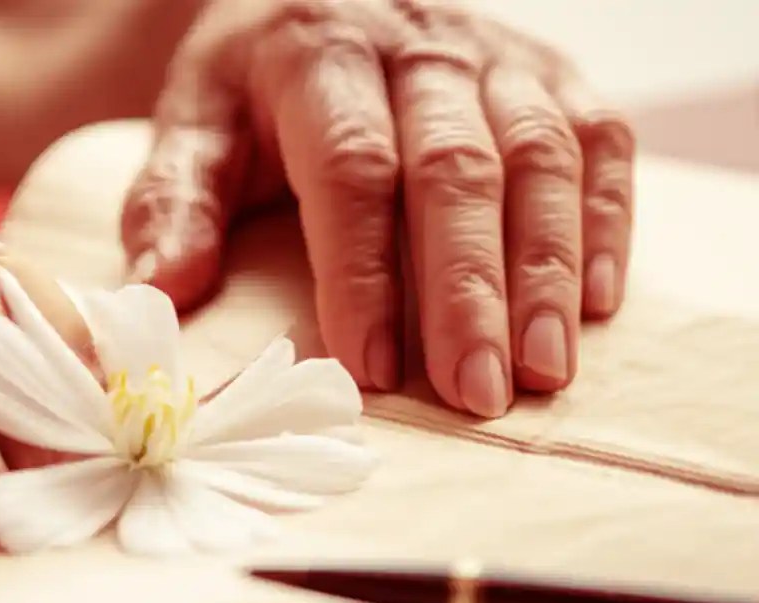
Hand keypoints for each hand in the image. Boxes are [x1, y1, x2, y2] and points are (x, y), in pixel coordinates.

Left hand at [121, 0, 633, 417]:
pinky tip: (597, 303)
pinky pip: (599, 137)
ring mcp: (493, 53)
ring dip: (547, 270)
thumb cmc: (252, 87)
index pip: (351, 170)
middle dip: (469, 290)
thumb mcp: (195, 127)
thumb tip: (161, 295)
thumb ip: (174, 203)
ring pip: (539, 157)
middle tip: (477, 393)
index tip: (372, 370)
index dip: (363, 273)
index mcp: (318, 56)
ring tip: (543, 369)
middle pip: (455, 170)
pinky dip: (606, 219)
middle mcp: (417, 44)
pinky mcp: (548, 69)